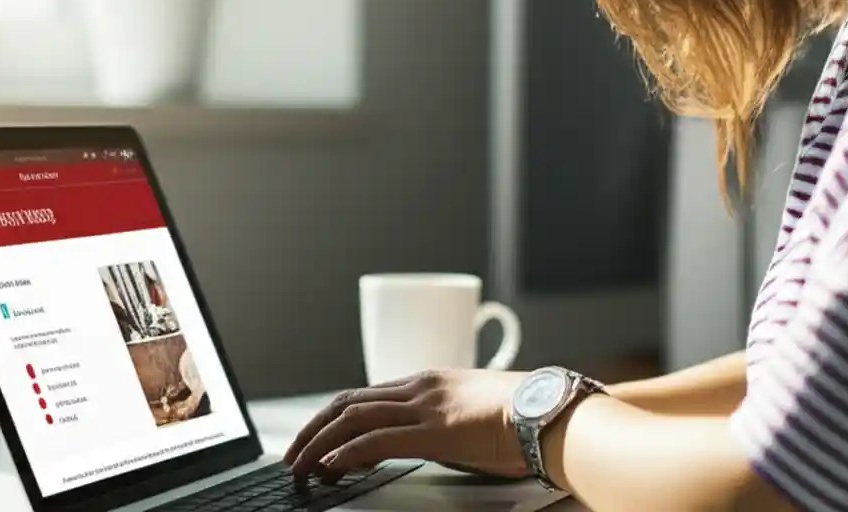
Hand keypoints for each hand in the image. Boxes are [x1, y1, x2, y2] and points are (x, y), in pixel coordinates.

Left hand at [283, 369, 530, 482]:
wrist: (552, 408)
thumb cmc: (527, 413)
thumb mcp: (478, 408)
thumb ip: (452, 418)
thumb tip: (444, 438)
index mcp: (430, 381)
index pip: (367, 395)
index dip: (336, 417)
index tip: (320, 439)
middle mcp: (421, 388)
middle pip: (349, 401)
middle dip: (314, 428)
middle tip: (295, 454)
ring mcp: (425, 407)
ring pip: (352, 418)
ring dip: (320, 443)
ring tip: (301, 466)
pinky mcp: (434, 431)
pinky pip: (375, 440)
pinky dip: (347, 452)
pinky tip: (331, 466)